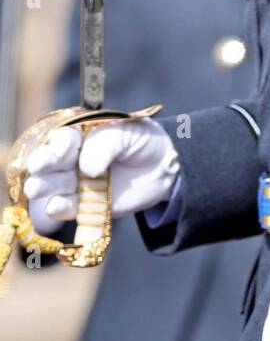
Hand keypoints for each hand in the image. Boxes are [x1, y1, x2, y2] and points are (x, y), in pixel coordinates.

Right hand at [22, 117, 178, 231]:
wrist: (163, 167)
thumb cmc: (142, 142)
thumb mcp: (129, 132)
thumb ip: (106, 144)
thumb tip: (87, 169)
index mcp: (80, 134)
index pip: (61, 138)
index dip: (57, 144)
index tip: (60, 151)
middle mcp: (71, 158)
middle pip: (49, 162)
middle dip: (42, 165)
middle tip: (37, 168)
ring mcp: (75, 182)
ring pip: (52, 185)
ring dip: (43, 186)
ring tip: (36, 188)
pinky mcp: (83, 204)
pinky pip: (66, 208)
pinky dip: (59, 208)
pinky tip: (55, 206)